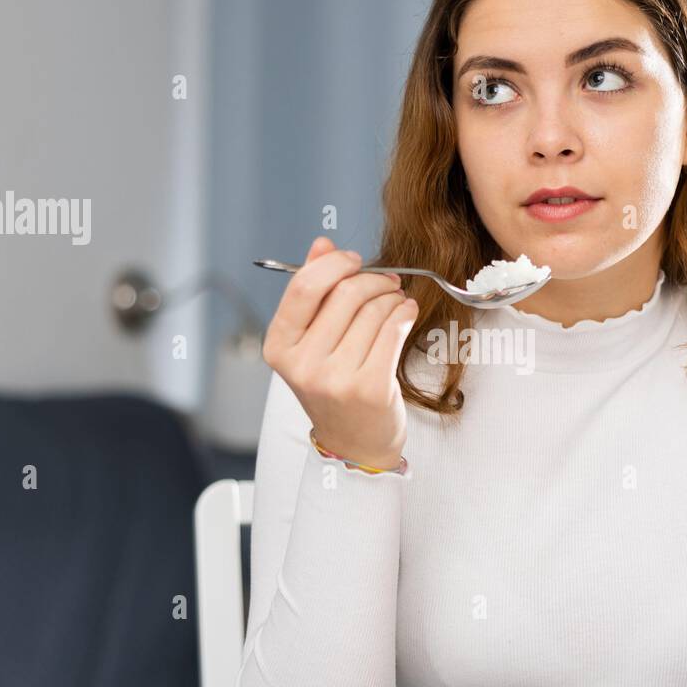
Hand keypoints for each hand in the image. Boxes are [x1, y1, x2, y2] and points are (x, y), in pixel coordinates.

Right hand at [261, 235, 418, 469]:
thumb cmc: (334, 384)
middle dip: (373, 279)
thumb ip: (314, 291)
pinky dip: (405, 313)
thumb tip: (322, 244)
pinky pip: (393, 330)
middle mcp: (302, 365)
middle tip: (388, 282)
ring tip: (396, 302)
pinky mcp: (370, 388)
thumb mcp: (312, 340)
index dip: (335, 265)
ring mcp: (335, 379)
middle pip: (346, 294)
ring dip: (393, 297)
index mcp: (280, 347)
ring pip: (374, 310)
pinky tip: (406, 313)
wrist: (354, 442)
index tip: (354, 260)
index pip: (304, 287)